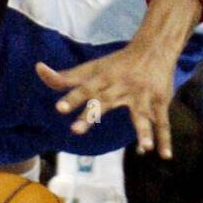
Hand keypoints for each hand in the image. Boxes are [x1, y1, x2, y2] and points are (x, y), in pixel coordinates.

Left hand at [37, 41, 179, 157]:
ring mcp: (141, 95)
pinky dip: (164, 139)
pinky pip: (162, 123)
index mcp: (103, 78)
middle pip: (104, 102)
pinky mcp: (159, 102)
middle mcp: (121, 87)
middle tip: (75, 130)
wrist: (154, 47)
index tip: (59, 108)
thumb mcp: (93, 68)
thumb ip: (67, 76)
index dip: (72, 97)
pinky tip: (164, 155)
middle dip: (91, 115)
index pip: (84, 89)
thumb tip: (38, 69)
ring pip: (141, 115)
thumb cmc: (118, 62)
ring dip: (144, 131)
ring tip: (144, 148)